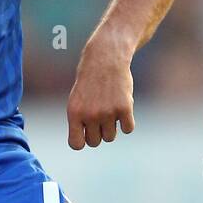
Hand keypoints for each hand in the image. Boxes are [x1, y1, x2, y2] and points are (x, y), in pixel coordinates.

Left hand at [66, 35, 135, 149]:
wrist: (106, 58)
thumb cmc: (90, 82)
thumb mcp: (76, 100)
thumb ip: (79, 122)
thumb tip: (86, 143)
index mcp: (74, 113)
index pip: (76, 144)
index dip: (82, 141)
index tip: (86, 133)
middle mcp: (90, 114)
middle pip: (95, 142)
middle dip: (97, 132)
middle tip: (99, 116)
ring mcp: (108, 112)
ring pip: (111, 137)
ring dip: (112, 127)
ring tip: (109, 109)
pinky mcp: (125, 108)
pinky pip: (128, 129)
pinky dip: (127, 123)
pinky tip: (123, 110)